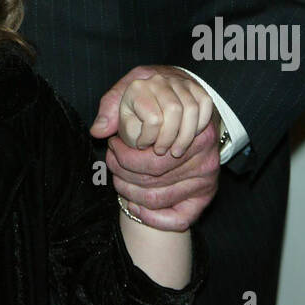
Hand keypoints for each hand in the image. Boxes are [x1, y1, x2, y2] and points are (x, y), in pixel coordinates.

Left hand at [92, 64, 212, 152]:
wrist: (159, 79)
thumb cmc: (136, 97)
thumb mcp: (117, 103)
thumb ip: (108, 115)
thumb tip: (97, 131)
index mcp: (138, 85)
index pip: (153, 117)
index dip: (148, 138)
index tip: (142, 145)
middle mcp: (161, 80)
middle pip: (175, 113)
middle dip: (168, 139)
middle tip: (160, 152)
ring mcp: (182, 84)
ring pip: (192, 111)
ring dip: (185, 137)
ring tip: (175, 151)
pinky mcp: (198, 89)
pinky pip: (205, 107)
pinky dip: (200, 124)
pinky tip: (190, 136)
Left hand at [92, 66, 219, 229]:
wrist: (191, 104)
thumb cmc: (161, 96)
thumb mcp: (138, 85)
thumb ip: (114, 103)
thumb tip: (97, 131)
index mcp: (192, 128)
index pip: (150, 155)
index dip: (123, 155)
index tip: (112, 145)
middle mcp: (204, 155)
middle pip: (152, 176)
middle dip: (122, 172)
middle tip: (111, 161)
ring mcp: (206, 178)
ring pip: (158, 198)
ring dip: (129, 193)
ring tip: (117, 179)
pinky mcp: (206, 195)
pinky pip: (179, 219)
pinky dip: (152, 219)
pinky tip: (134, 205)